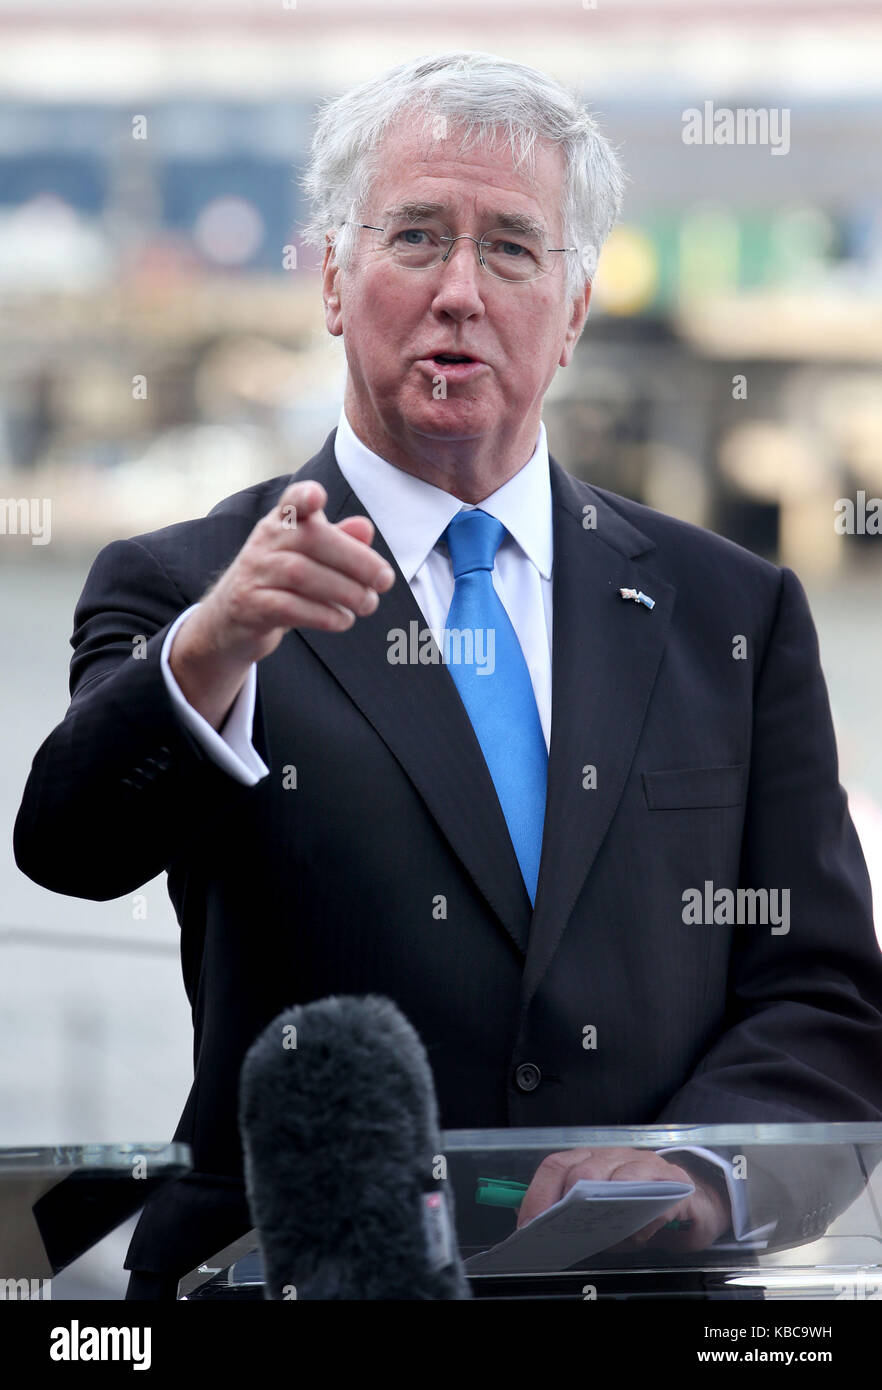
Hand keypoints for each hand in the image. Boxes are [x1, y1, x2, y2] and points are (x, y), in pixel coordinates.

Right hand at [170, 481, 395, 727]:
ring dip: (344, 590)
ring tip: (368, 604)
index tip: (317, 496)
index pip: (291, 502)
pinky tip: (343, 620)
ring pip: (301, 574)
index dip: (303, 496)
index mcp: (282, 523)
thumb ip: (340, 542)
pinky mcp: (249, 605)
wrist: (231, 620)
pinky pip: (288, 607)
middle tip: (385, 582)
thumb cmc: (281, 582)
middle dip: (355, 560)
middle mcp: (264, 542)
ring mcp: (253, 573)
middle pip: (311, 540)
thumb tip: (365, 527)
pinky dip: (323, 615)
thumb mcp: (311, 559)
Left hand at [516, 1146, 730, 1253]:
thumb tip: (544, 1231)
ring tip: (596, 1233)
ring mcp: (646, 1166)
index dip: (539, 1193)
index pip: (557, 1166)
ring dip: (604, 1208)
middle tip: (558, 1230)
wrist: (695, 1203)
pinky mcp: (675, 1183)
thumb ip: (578, 1216)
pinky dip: (643, 1222)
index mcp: (592, 1160)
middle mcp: (616, 1156)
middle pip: (583, 1170)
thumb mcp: (604, 1214)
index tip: (527, 1224)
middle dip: (566, 1201)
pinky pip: (655, 1199)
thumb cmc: (642, 1208)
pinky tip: (638, 1236)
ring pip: (617, 1178)